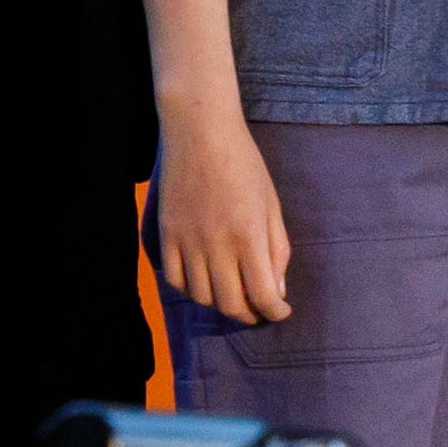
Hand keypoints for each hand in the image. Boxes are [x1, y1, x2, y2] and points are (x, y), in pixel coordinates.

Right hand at [151, 97, 289, 327]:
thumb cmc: (244, 164)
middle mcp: (216, 244)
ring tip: (233, 296)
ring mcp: (187, 241)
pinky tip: (204, 281)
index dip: (275, 312)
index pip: (263, 294)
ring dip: (220, 304)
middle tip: (258, 310)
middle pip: (231, 304)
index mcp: (249, 235)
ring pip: (201, 296)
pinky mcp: (167, 234)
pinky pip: (175, 279)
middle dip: (249, 315)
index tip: (280, 311)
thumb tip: (277, 289)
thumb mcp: (271, 204)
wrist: (199, 131)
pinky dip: (191, 289)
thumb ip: (276, 249)